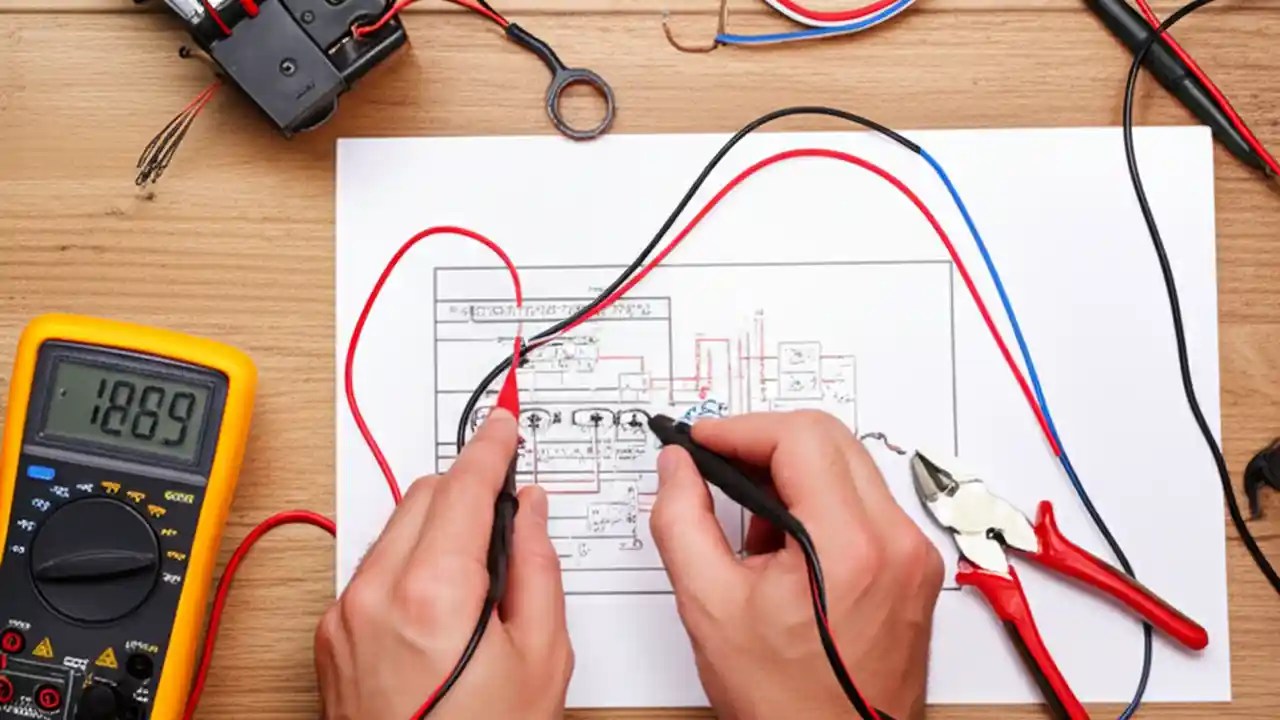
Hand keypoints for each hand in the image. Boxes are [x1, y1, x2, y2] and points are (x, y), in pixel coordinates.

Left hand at [315, 409, 572, 718]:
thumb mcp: (541, 658)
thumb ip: (536, 568)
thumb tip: (529, 513)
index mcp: (432, 594)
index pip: (463, 487)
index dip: (490, 449)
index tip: (503, 427)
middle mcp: (372, 596)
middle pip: (423, 496)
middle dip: (466, 487)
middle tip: (509, 508)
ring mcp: (343, 618)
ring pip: (395, 529)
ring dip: (437, 527)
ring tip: (480, 572)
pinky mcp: (329, 637)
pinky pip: (373, 569)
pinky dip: (409, 562)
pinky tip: (443, 600)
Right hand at [651, 411, 942, 719]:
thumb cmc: (785, 706)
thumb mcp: (710, 607)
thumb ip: (682, 520)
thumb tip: (677, 468)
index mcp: (849, 547)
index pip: (800, 437)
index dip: (741, 429)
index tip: (705, 441)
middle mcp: (896, 543)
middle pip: (831, 440)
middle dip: (767, 444)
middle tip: (719, 468)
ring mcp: (912, 556)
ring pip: (851, 468)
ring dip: (794, 476)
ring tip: (752, 531)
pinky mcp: (914, 570)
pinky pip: (866, 506)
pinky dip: (821, 506)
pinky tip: (786, 551)